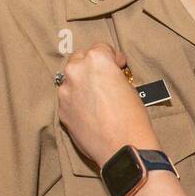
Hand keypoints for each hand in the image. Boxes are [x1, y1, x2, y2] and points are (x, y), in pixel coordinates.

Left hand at [56, 43, 157, 166]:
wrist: (123, 147)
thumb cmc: (133, 117)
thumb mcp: (129, 86)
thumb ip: (111, 75)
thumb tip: (106, 78)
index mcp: (97, 60)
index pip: (102, 48)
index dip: (113, 58)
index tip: (119, 66)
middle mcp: (76, 71)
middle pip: (80, 58)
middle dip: (92, 66)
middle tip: (106, 79)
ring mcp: (66, 91)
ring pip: (71, 78)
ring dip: (82, 83)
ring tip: (97, 97)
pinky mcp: (61, 110)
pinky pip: (68, 98)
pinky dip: (77, 100)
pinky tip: (91, 111)